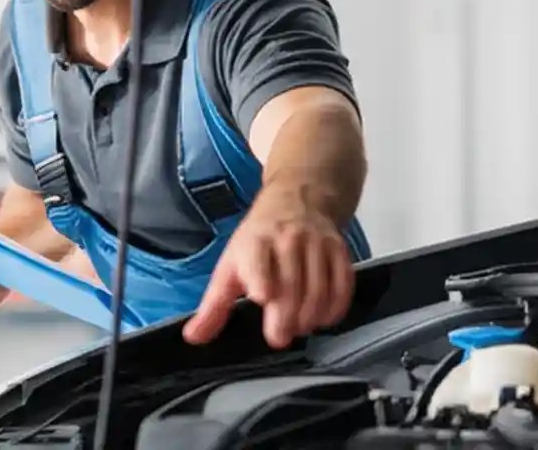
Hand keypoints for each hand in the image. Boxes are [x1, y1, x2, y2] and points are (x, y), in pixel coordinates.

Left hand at [183, 202, 354, 348]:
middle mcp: (288, 239)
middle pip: (291, 282)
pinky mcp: (339, 250)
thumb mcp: (229, 266)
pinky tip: (323, 319)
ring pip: (319, 287)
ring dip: (311, 316)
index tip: (263, 297)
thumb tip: (194, 338)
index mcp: (255, 242)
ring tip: (299, 328)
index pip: (259, 260)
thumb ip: (214, 306)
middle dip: (287, 315)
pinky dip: (335, 307)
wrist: (298, 199)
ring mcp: (316, 244)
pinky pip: (343, 283)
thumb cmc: (257, 240)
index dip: (261, 278)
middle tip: (279, 336)